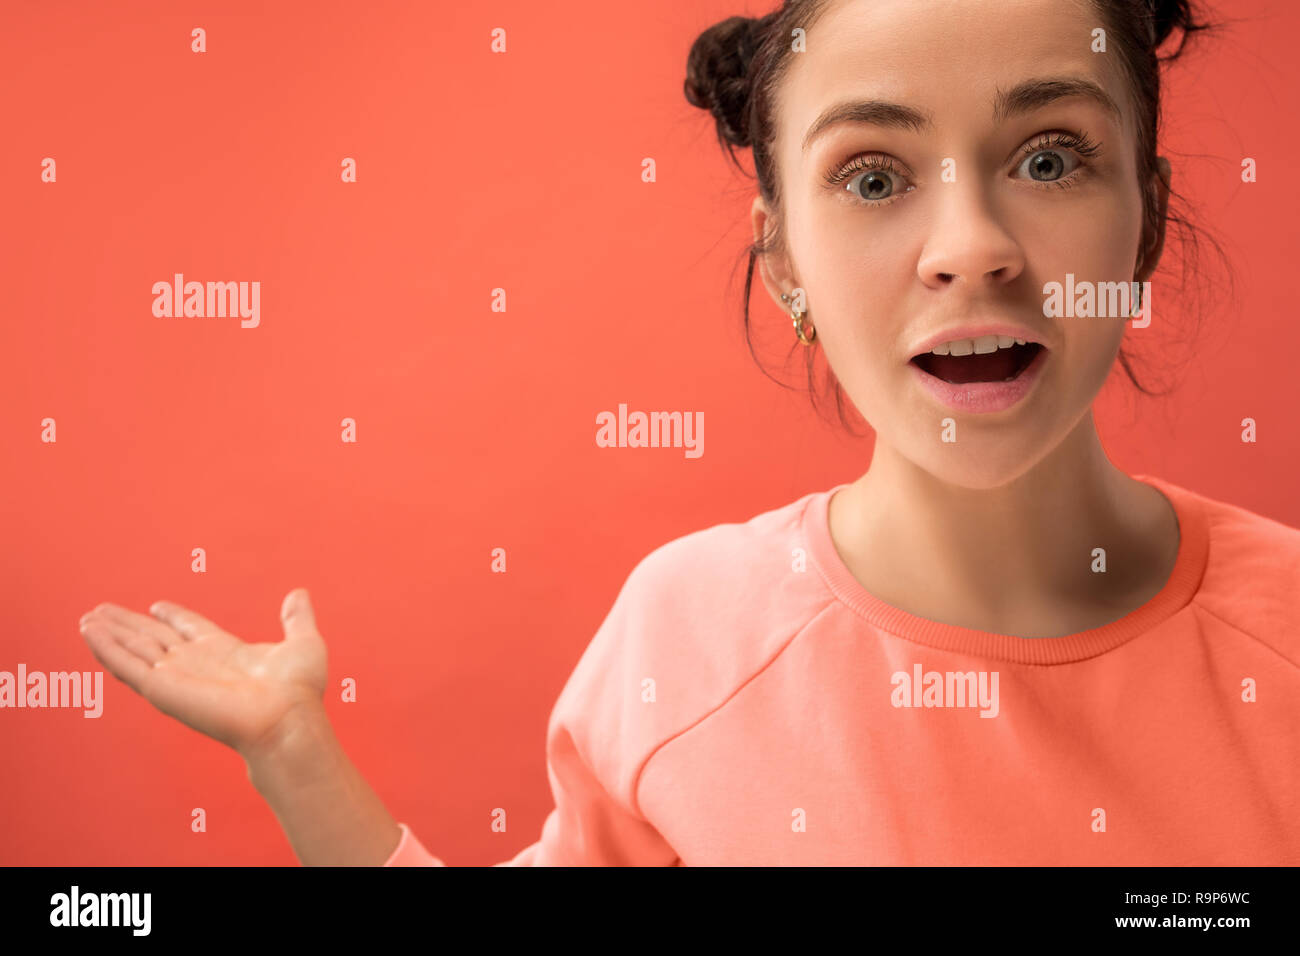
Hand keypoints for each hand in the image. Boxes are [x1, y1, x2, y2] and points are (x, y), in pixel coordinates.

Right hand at [79, 588, 328, 758]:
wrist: (287, 718)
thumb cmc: (298, 691)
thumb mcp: (302, 642)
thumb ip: (296, 618)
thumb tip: (299, 593)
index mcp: (225, 652)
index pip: (190, 629)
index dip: (172, 616)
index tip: (156, 605)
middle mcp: (197, 664)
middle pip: (154, 637)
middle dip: (129, 623)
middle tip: (103, 609)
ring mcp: (177, 676)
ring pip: (135, 649)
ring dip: (110, 634)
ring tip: (87, 618)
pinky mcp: (161, 688)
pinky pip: (126, 664)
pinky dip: (106, 648)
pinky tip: (89, 632)